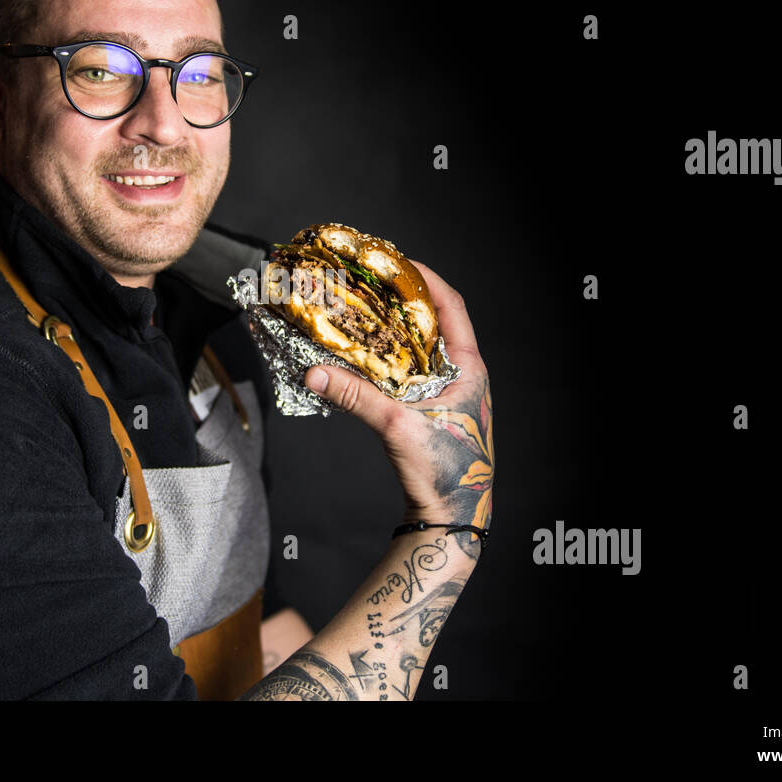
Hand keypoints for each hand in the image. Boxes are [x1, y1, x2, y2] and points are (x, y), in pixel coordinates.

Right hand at [305, 260, 492, 559]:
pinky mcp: (436, 410)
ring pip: (421, 349)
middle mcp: (464, 374)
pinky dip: (390, 360)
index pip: (452, 307)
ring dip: (395, 331)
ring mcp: (451, 393)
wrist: (453, 518)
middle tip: (371, 285)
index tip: (397, 262)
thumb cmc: (444, 473)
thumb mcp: (397, 426)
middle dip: (403, 302)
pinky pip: (412, 372)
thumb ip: (354, 396)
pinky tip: (366, 360)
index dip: (426, 280)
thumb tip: (312, 372)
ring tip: (365, 314)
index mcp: (470, 368)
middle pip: (434, 323)